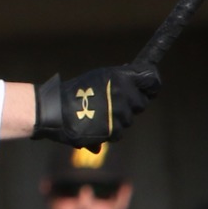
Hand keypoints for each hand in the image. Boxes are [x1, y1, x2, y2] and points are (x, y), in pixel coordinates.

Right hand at [33, 64, 160, 148]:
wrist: (55, 110)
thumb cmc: (75, 91)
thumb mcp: (99, 76)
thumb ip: (120, 78)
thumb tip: (135, 75)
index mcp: (122, 78)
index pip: (152, 81)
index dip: (153, 86)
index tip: (150, 89)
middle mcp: (124, 95)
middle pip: (142, 103)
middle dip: (132, 103)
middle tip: (114, 102)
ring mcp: (119, 115)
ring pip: (129, 120)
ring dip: (118, 118)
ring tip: (97, 113)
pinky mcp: (113, 131)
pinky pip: (119, 133)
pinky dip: (109, 130)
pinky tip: (94, 124)